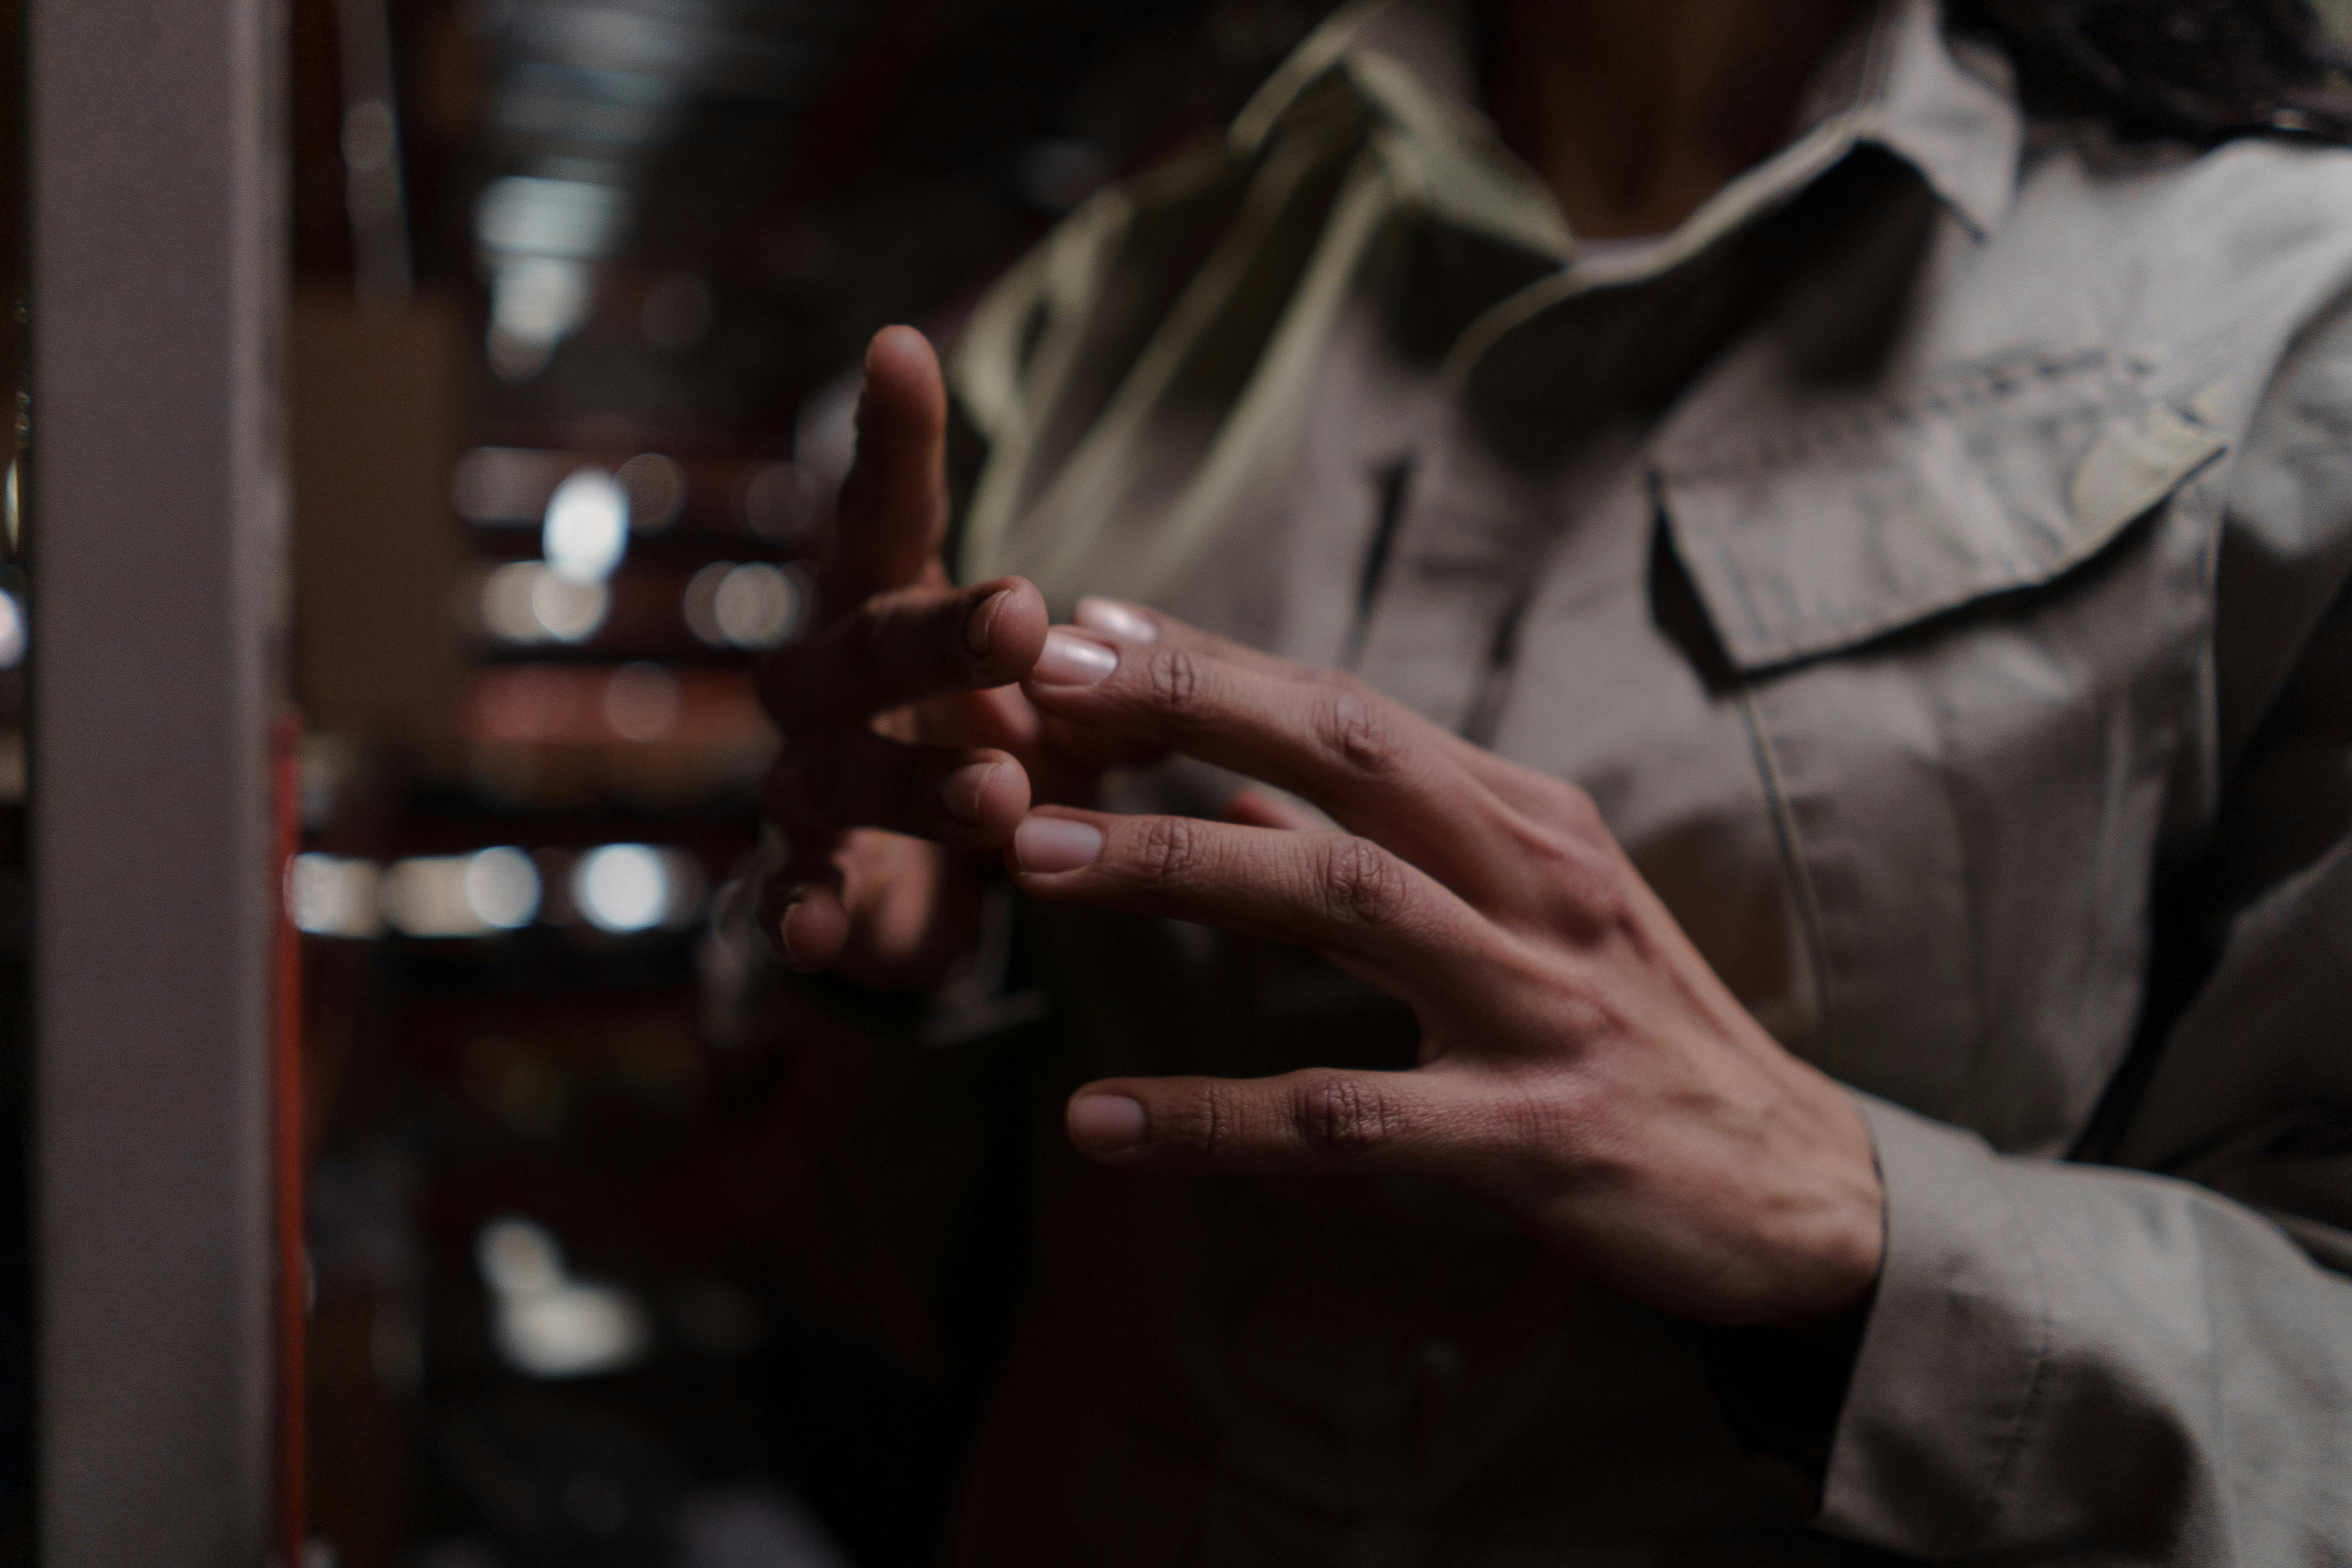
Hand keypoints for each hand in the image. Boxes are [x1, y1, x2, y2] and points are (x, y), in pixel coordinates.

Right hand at [754, 328, 1160, 987]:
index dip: (892, 437)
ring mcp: (805, 786)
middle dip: (938, 633)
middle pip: (866, 639)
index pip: (888, 512)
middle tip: (1019, 617)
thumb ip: (1116, 676)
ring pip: (840, 773)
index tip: (899, 346)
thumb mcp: (1067, 709)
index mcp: (890, 611)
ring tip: (999, 796)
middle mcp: (827, 686)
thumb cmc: (994, 758)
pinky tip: (812, 926)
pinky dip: (793, 911)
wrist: (922, 894)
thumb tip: (1165, 647)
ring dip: (914, 782)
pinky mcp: (800, 887)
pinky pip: (784, 897)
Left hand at [1002, 605, 1884, 1326]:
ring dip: (1178, 866)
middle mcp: (1537, 881)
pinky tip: (1102, 1123)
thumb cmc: (1641, 1034)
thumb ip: (1389, 848)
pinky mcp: (1532, 1132)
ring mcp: (1538, 1001)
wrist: (1797, 1188)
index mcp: (1531, 819)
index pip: (1352, 708)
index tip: (1084, 625)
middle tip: (1039, 684)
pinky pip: (1345, 1118)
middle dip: (1188, 706)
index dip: (1214, 662)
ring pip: (1340, 900)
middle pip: (1349, 755)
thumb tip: (1241, 789)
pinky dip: (1215, 1118)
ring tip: (1031, 855)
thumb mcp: (1530, 912)